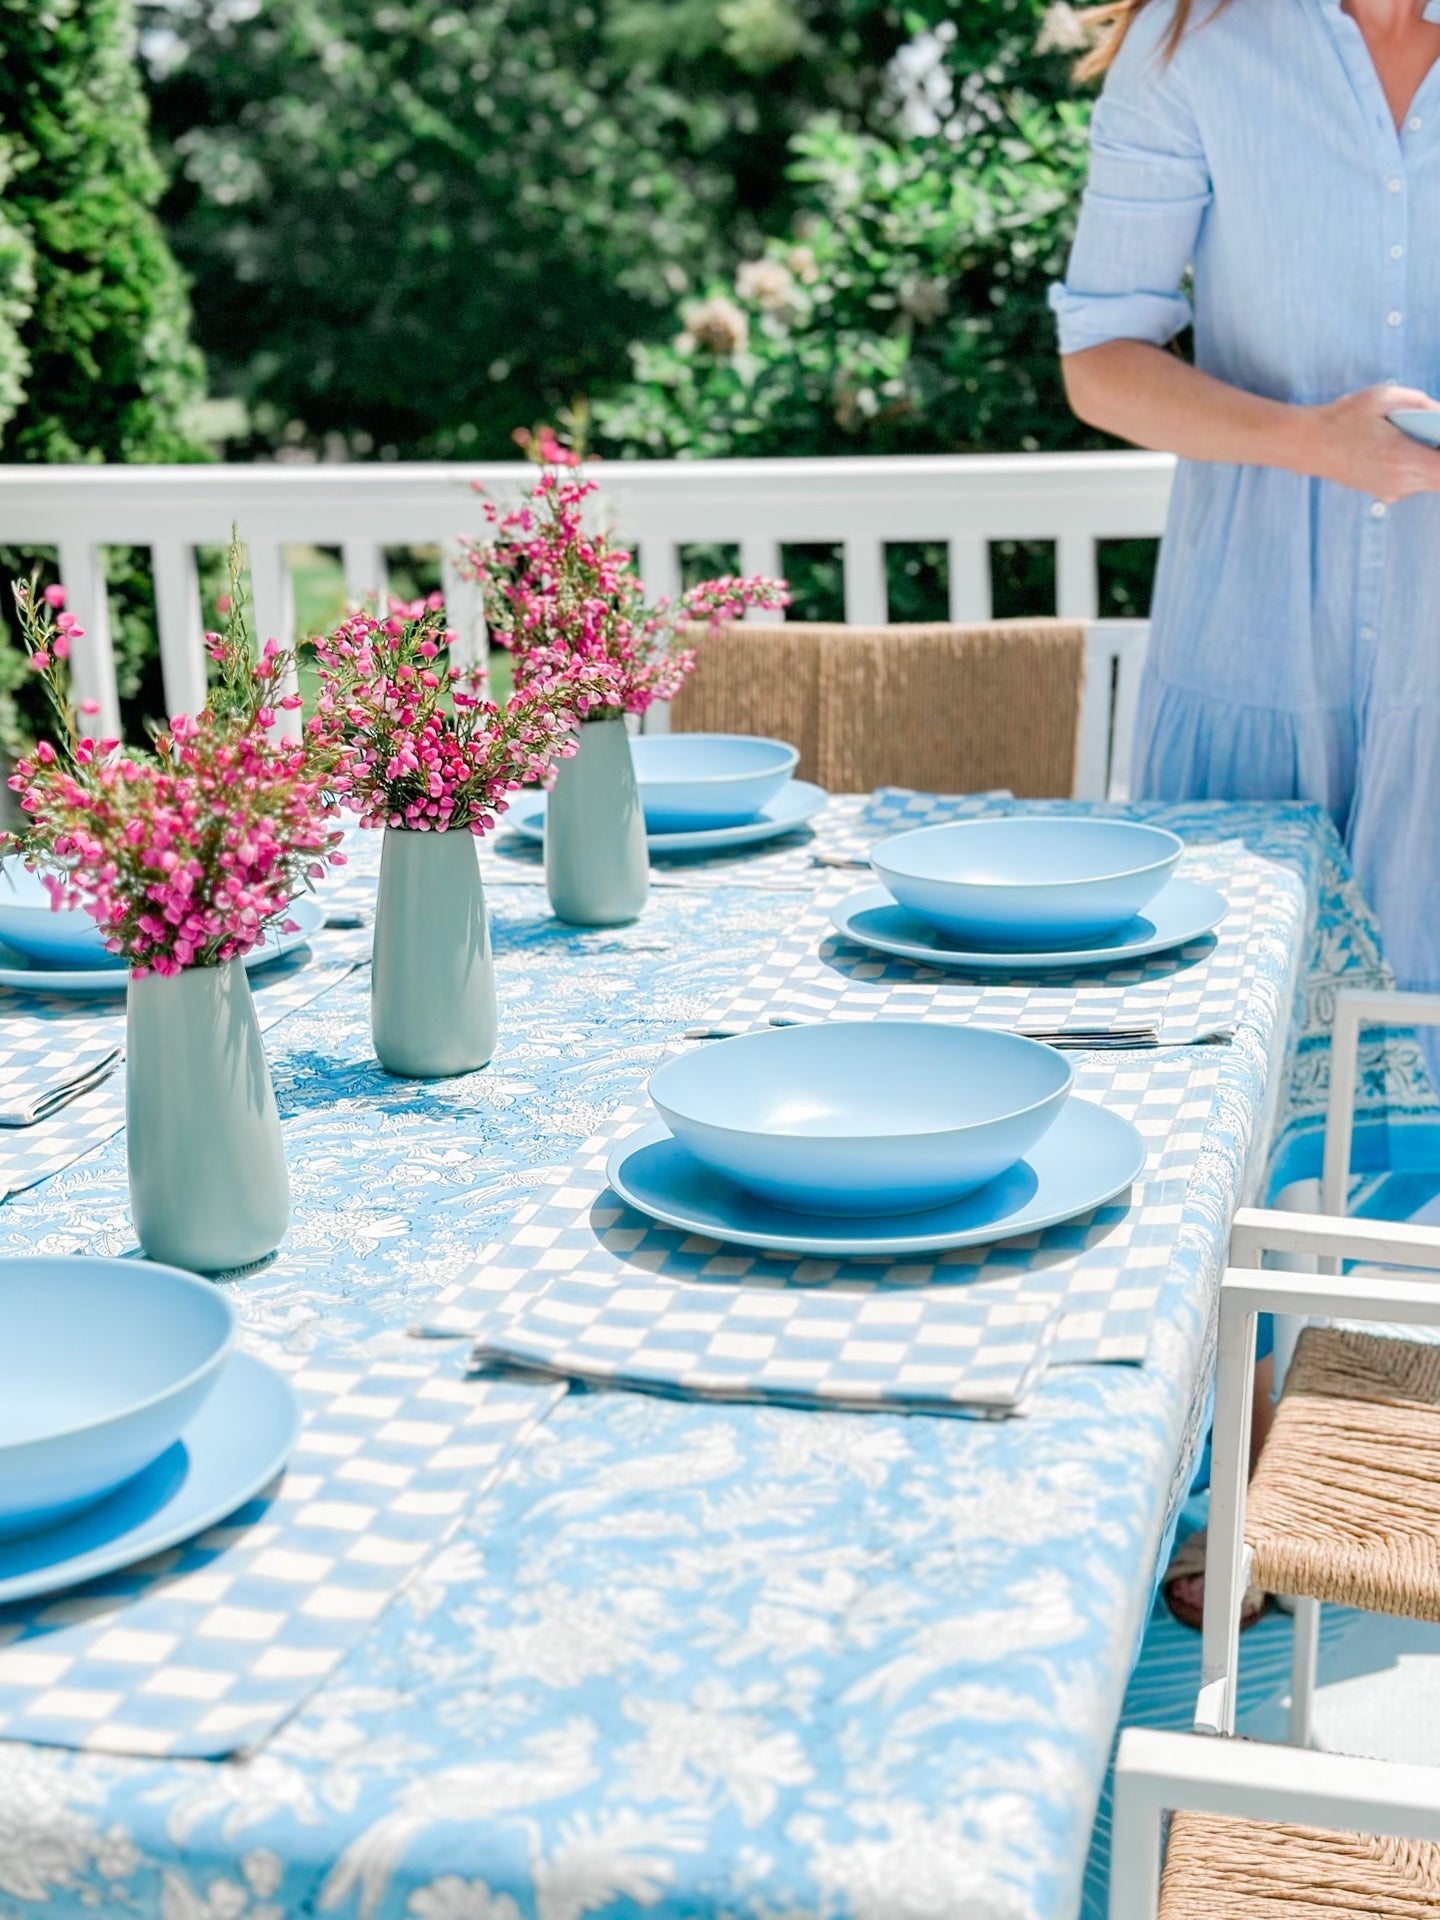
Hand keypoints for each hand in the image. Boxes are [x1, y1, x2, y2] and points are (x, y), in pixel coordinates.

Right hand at [1303, 384, 1439, 501]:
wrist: (1308, 445)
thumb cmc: (1344, 418)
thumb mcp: (1384, 397)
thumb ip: (1421, 403)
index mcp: (1403, 458)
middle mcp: (1401, 482)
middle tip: (1434, 432)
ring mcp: (1393, 491)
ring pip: (1434, 482)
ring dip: (1436, 463)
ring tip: (1426, 440)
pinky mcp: (1386, 493)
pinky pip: (1419, 483)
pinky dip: (1426, 468)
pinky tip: (1414, 448)